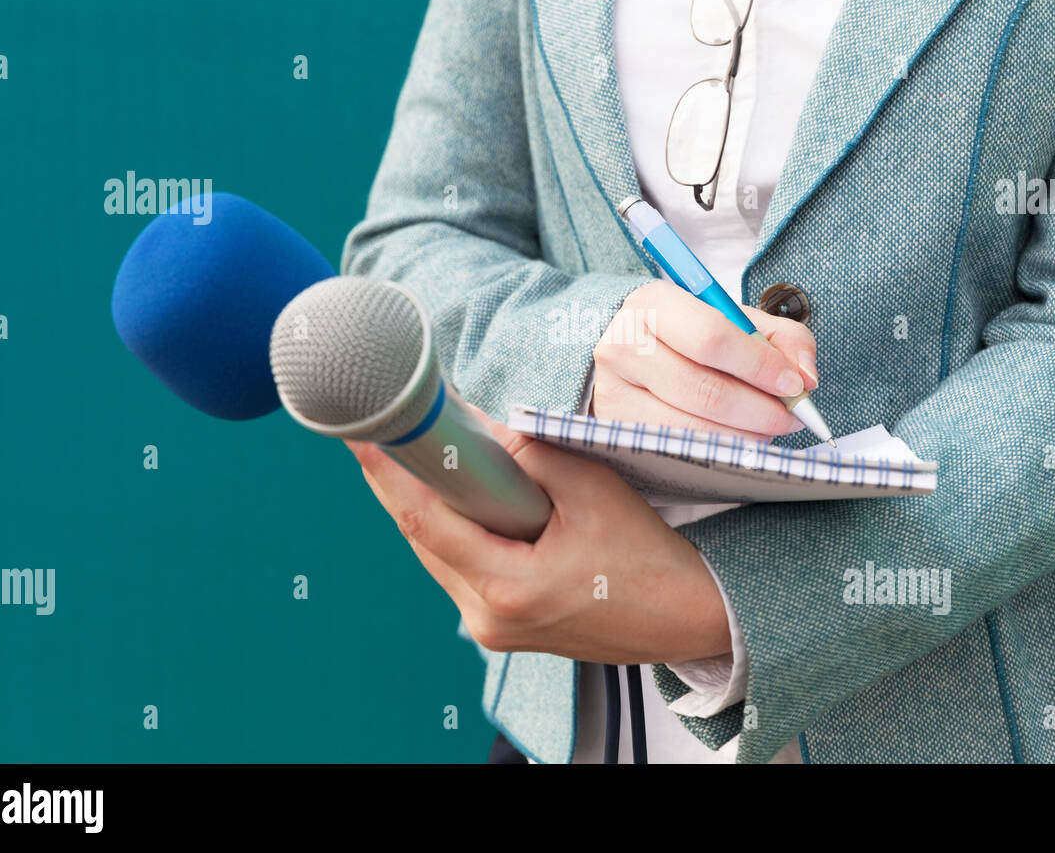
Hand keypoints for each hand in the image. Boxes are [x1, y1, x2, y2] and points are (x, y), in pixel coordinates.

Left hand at [347, 405, 731, 664]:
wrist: (688, 616)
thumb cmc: (649, 558)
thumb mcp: (593, 491)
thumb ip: (530, 454)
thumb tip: (479, 424)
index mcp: (508, 589)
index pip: (426, 523)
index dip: (389, 476)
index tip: (366, 436)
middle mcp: (489, 618)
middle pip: (424, 541)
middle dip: (405, 485)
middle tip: (391, 433)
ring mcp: (494, 629)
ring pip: (440, 557)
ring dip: (430, 509)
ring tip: (420, 458)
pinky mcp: (506, 627)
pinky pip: (463, 572)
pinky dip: (457, 533)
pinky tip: (463, 501)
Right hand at [592, 280, 818, 440]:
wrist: (622, 350)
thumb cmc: (684, 335)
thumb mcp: (731, 319)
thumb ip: (780, 338)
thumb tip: (806, 378)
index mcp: (654, 304)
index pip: (711, 338)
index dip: (760, 366)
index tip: (794, 384)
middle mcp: (625, 346)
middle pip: (704, 390)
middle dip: (761, 410)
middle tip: (790, 416)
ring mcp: (614, 391)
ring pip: (693, 427)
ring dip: (745, 435)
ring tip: (769, 428)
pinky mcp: (614, 428)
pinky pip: (679, 447)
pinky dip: (720, 448)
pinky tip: (738, 438)